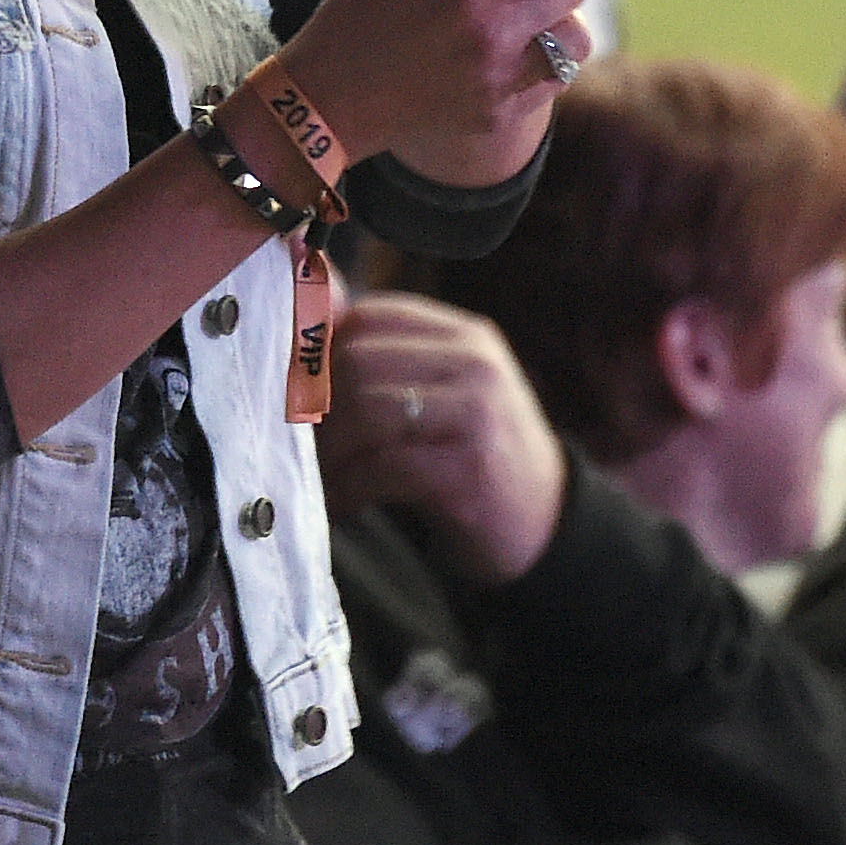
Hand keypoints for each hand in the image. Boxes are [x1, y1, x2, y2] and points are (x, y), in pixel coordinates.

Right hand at [275, 0, 614, 161]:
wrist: (325, 103)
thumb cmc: (352, 22)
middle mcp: (495, 38)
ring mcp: (500, 82)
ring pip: (575, 45)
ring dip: (564, 23)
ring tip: (531, 16)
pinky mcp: (498, 114)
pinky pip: (552, 84)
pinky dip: (547, 62)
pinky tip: (515, 53)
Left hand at [314, 292, 569, 583]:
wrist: (547, 528)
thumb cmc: (474, 457)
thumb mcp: (443, 395)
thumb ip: (389, 363)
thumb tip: (297, 333)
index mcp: (463, 336)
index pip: (366, 317)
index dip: (320, 358)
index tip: (301, 397)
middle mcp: (474, 363)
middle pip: (356, 361)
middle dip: (318, 409)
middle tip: (303, 447)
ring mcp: (477, 412)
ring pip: (365, 409)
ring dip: (329, 453)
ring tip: (322, 479)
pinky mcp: (470, 467)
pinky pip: (382, 467)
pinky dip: (349, 490)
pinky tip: (344, 507)